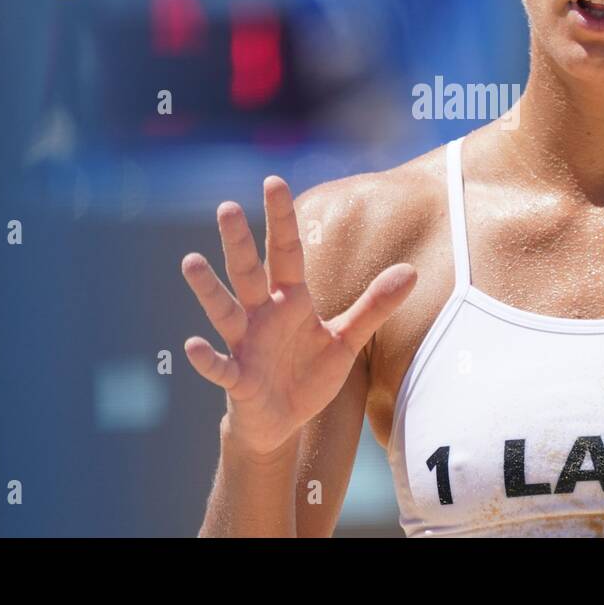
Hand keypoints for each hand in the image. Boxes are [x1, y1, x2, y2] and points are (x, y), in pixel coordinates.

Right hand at [181, 176, 416, 456]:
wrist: (282, 423)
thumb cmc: (310, 375)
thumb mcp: (347, 340)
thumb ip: (374, 305)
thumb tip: (412, 271)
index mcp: (290, 300)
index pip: (285, 251)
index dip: (281, 218)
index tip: (272, 181)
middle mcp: (262, 315)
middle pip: (249, 272)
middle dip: (238, 241)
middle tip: (225, 206)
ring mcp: (245, 345)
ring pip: (224, 311)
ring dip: (208, 289)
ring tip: (191, 261)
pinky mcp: (238, 379)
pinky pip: (220, 367)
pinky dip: (207, 359)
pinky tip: (192, 346)